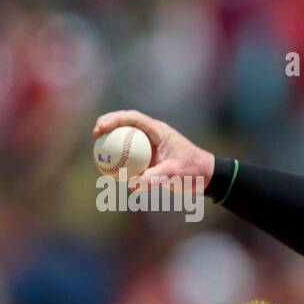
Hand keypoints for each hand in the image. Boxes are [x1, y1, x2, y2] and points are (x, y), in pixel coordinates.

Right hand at [91, 110, 214, 192]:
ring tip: (98, 151)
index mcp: (159, 131)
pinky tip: (110, 169)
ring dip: (112, 141)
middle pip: (126, 124)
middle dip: (108, 124)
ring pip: (127, 138)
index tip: (101, 128)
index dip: (114, 119)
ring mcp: (151, 144)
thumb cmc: (194, 172)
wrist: (208, 176)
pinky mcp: (151, 156)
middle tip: (95, 135)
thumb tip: (133, 185)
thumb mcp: (175, 175)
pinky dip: (120, 158)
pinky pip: (131, 154)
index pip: (133, 118)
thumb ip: (155, 178)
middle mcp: (153, 134)